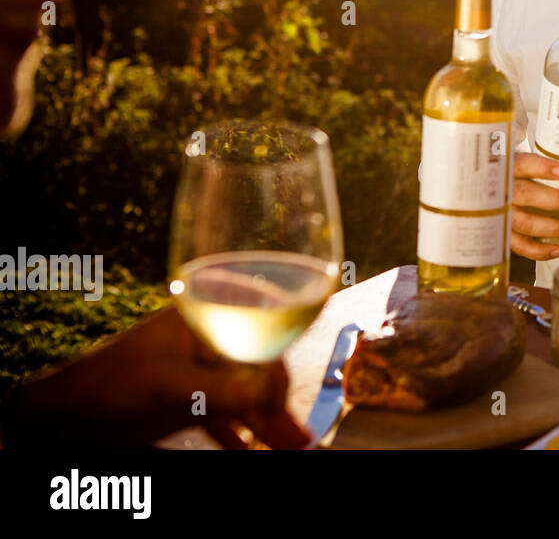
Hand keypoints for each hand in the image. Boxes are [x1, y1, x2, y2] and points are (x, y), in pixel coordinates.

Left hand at [0, 305, 310, 449]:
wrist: (60, 421)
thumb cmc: (109, 387)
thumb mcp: (173, 386)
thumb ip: (228, 390)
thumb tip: (279, 401)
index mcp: (206, 312)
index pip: (265, 325)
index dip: (281, 363)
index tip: (287, 399)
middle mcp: (208, 336)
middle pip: (260, 364)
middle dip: (276, 401)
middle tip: (294, 436)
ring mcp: (198, 369)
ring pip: (246, 392)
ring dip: (266, 421)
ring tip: (288, 447)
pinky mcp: (188, 399)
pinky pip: (227, 413)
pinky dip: (242, 432)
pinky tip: (250, 449)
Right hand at [509, 152, 558, 260]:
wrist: (485, 188)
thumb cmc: (515, 174)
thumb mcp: (530, 162)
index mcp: (509, 167)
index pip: (523, 164)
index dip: (541, 168)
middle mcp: (502, 190)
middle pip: (525, 195)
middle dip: (554, 200)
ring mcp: (499, 213)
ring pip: (524, 222)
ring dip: (551, 227)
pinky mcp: (503, 233)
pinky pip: (519, 245)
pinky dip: (538, 251)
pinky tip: (557, 249)